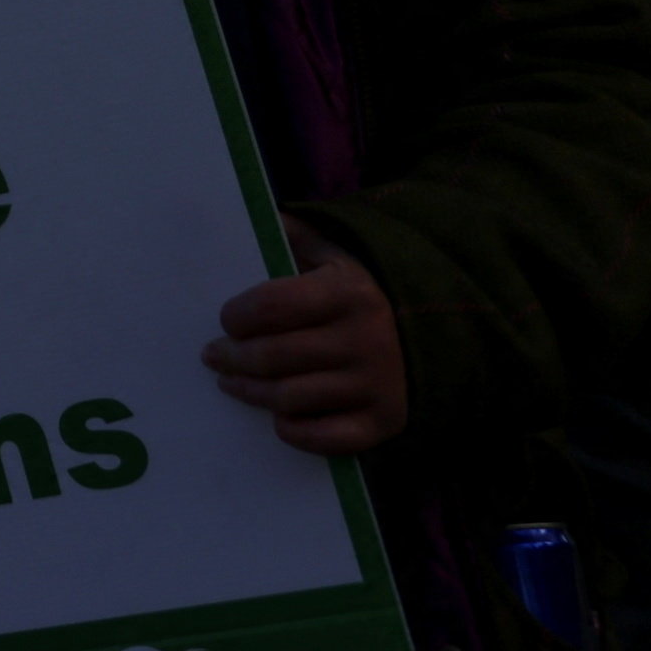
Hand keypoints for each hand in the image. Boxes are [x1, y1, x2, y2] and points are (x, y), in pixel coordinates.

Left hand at [205, 228, 408, 455]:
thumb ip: (292, 235)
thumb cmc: (359, 292)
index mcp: (348, 292)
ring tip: (231, 383)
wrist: (437, 333)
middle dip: (231, 358)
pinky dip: (294, 431)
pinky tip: (278, 417)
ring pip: (290, 398)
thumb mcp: (333, 254)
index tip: (226, 320)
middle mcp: (366, 339)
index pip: (270, 307)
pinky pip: (326, 439)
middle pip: (272, 357)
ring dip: (250, 393)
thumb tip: (246, 212)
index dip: (235, 316)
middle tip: (213, 356)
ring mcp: (377, 384)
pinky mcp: (385, 422)